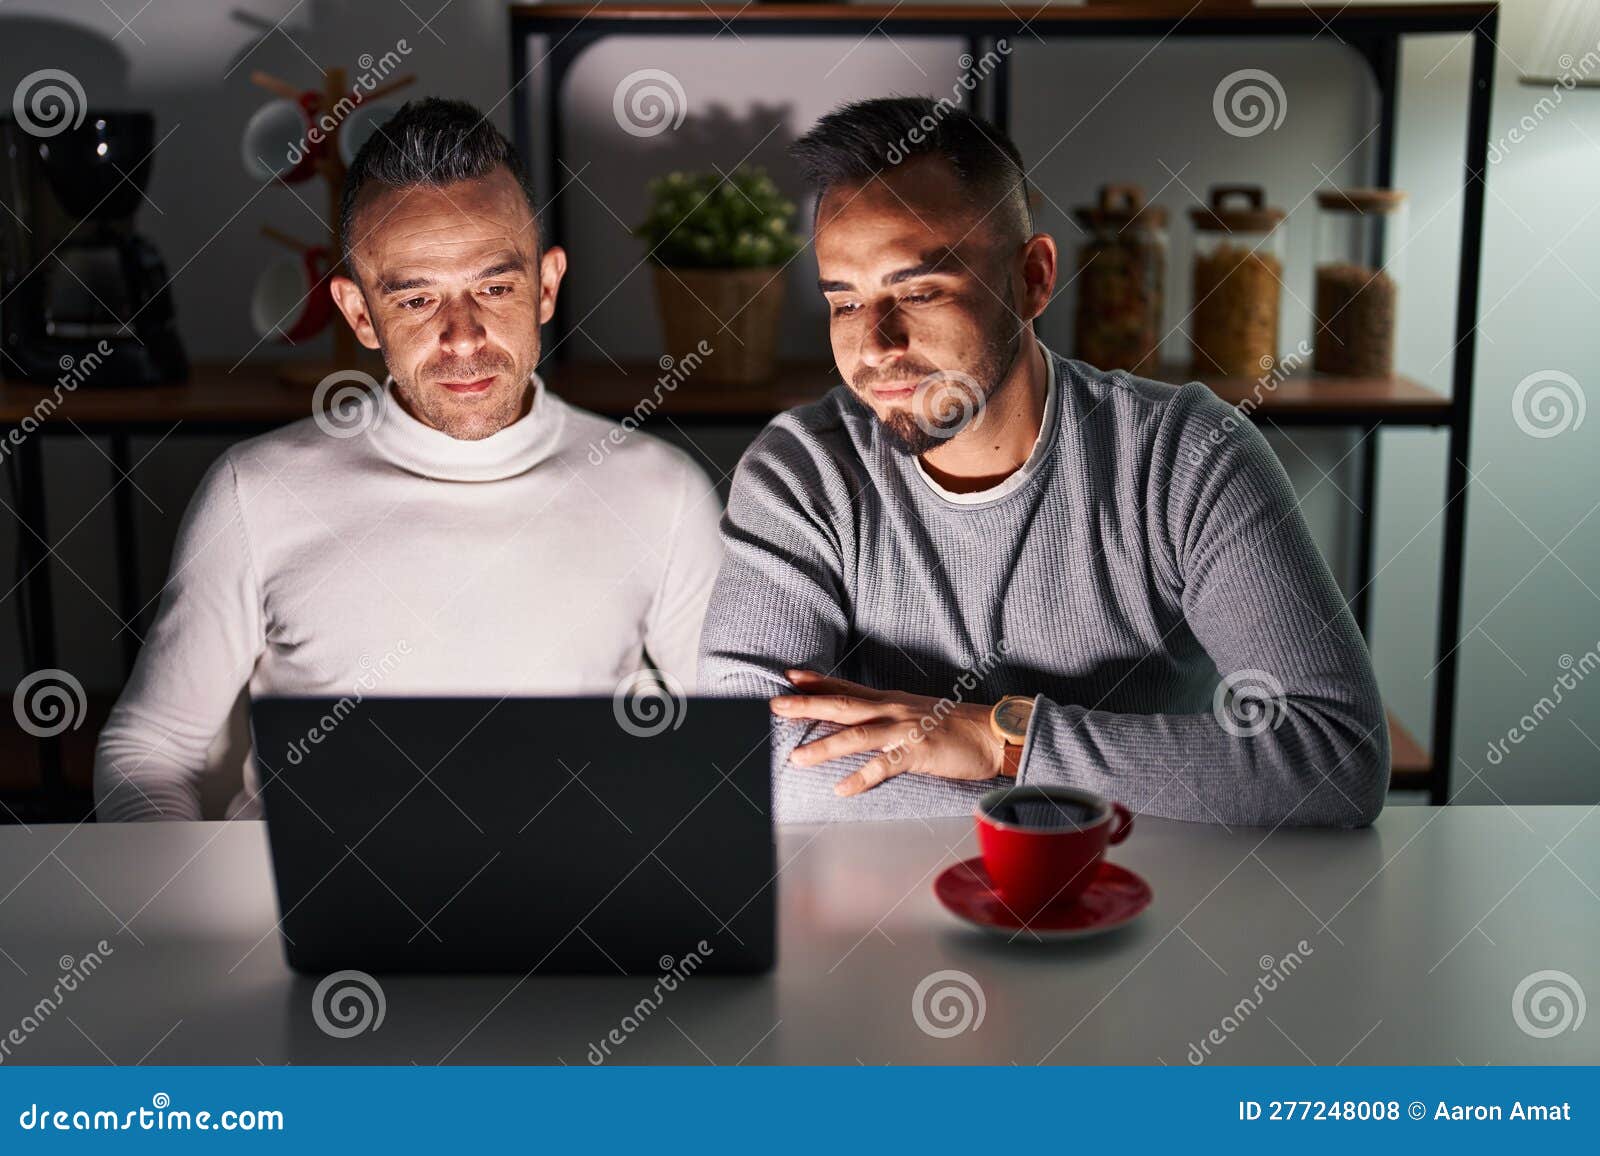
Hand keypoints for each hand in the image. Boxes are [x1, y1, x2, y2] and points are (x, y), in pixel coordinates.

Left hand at [770, 669, 1010, 797]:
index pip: (846, 687)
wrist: (992, 732)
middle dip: (806, 705)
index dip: (817, 681)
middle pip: (842, 705)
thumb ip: (887, 715)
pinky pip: (884, 766)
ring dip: (824, 746)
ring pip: (856, 735)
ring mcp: (904, 730)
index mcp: (890, 701)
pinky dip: (861, 778)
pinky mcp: (918, 751)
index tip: (789, 676)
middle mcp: (892, 710)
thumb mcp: (916, 712)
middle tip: (776, 706)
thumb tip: (863, 719)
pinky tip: (842, 789)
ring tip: (797, 757)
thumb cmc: (955, 725)